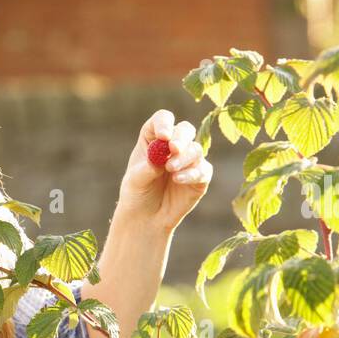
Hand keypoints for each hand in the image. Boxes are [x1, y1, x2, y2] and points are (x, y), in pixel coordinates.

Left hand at [116, 109, 212, 231]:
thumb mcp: (134, 182)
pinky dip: (192, 173)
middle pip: (184, 130)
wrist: (146, 218)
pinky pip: (203, 169)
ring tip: (170, 170)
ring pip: (195, 149)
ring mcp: (188, 160)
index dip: (164, 124)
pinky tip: (178, 180)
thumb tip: (159, 159)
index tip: (163, 136)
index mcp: (153, 138)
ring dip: (184, 158)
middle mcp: (173, 145)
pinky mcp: (200, 176)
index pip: (162, 120)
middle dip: (180, 138)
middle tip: (173, 148)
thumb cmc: (137, 194)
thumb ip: (146, 169)